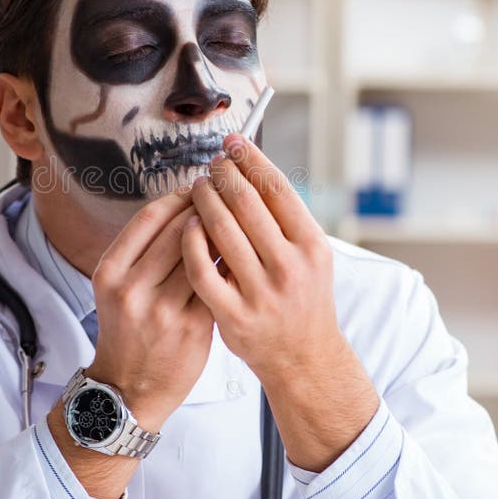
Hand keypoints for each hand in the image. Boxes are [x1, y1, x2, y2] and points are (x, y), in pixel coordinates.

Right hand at [85, 187, 214, 431]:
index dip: (177, 196)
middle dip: (205, 206)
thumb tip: (184, 205)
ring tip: (237, 217)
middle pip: (177, 231)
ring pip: (201, 254)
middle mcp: (133, 289)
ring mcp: (163, 311)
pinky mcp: (192, 327)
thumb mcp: (116, 287)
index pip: (149, 218)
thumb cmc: (127, 330)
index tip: (196, 186)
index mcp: (110, 272)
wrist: (130, 388)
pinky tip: (242, 250)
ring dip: (222, 231)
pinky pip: (216, 282)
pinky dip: (228, 262)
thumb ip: (141, 250)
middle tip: (224, 193)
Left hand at [183, 133, 377, 470]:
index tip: (233, 143)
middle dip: (223, 174)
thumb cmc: (302, 297)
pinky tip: (186, 224)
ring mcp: (261, 292)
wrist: (302, 356)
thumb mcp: (310, 255)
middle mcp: (290, 266)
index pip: (277, 188)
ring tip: (197, 185)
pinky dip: (190, 240)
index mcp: (311, 246)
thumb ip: (286, 218)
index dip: (251, 160)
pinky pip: (202, 268)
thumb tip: (253, 168)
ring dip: (203, 198)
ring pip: (221, 229)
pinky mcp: (233, 314)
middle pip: (246, 202)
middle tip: (211, 162)